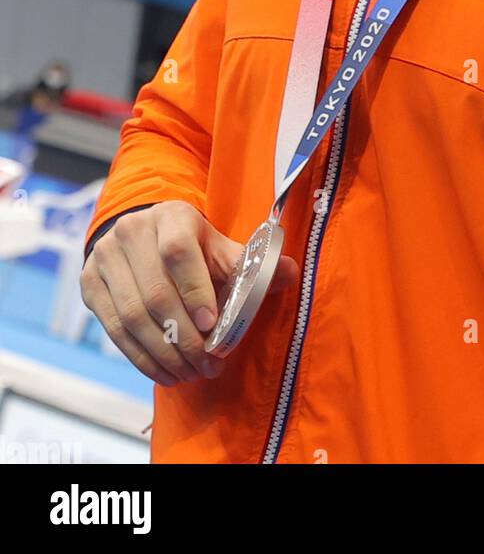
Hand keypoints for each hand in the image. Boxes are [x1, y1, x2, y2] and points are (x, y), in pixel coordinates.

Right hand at [80, 202, 298, 386]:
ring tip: (190, 373)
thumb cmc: (191, 246)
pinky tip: (165, 372)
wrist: (142, 236)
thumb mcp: (219, 247)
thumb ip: (251, 264)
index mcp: (171, 217)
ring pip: (132, 317)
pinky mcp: (89, 285)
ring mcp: (105, 258)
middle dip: (183, 337)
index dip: (195, 291)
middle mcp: (132, 232)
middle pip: (155, 293)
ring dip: (163, 354)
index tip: (211, 326)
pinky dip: (141, 357)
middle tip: (208, 364)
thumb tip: (288, 273)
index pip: (179, 252)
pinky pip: (114, 330)